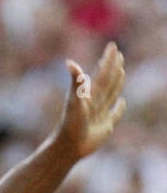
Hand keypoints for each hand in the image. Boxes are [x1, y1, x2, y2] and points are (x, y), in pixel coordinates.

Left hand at [54, 41, 125, 161]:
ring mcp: (101, 113)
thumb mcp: (74, 100)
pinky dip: (119, 108)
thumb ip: (76, 82)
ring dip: (117, 83)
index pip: (102, 72)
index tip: (113, 46)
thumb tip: (69, 62)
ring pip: (111, 94)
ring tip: (121, 71)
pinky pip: (115, 114)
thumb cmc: (71, 123)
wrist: (68, 146)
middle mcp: (95, 101)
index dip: (108, 60)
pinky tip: (122, 102)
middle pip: (107, 80)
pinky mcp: (105, 126)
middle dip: (113, 67)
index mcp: (90, 93)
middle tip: (118, 54)